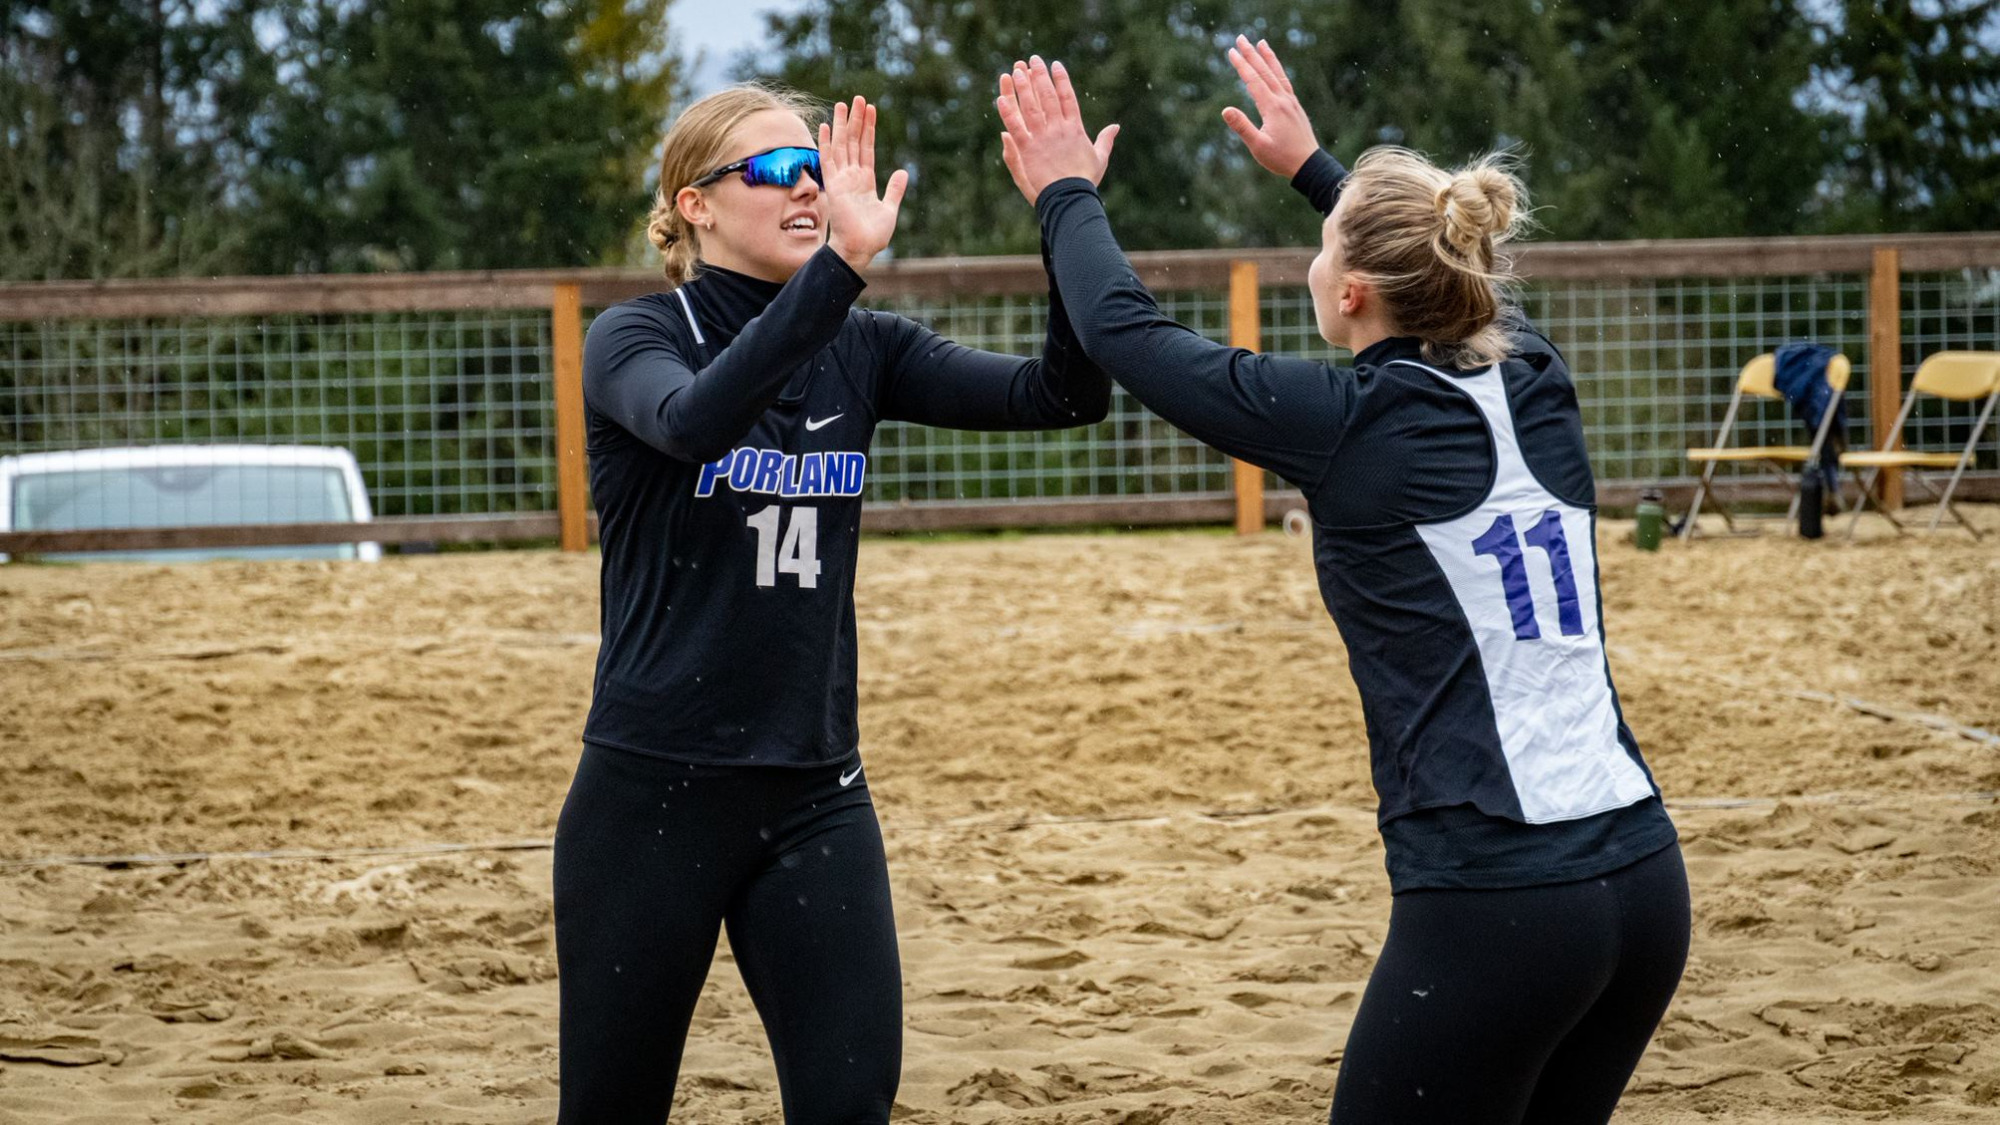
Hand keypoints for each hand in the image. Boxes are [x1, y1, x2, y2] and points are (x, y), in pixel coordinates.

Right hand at [820, 96, 909, 272]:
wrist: (860, 249)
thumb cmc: (873, 235)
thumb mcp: (889, 209)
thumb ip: (895, 190)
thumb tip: (903, 171)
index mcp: (865, 181)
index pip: (867, 148)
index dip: (869, 129)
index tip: (871, 110)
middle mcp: (852, 177)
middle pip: (854, 142)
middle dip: (857, 120)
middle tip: (859, 98)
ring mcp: (842, 180)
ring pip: (842, 146)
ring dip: (843, 125)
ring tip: (844, 104)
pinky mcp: (834, 186)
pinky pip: (829, 160)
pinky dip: (827, 143)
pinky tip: (828, 126)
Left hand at [994, 56, 1119, 204]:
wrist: (1070, 197)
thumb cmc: (1085, 181)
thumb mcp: (1100, 158)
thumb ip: (1106, 140)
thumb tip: (1116, 126)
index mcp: (1075, 128)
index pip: (1068, 97)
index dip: (1061, 79)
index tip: (1055, 64)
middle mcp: (1058, 129)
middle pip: (1048, 96)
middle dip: (1040, 76)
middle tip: (1033, 59)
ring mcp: (1042, 138)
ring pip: (1030, 107)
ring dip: (1023, 87)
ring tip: (1016, 70)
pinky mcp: (1028, 149)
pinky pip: (1016, 127)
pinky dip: (1008, 113)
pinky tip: (1001, 98)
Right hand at [1221, 35, 1319, 178]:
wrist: (1308, 164)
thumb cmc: (1281, 158)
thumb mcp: (1258, 146)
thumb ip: (1242, 127)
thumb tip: (1225, 110)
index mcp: (1272, 108)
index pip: (1254, 80)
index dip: (1242, 65)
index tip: (1232, 51)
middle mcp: (1283, 100)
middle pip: (1265, 71)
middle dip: (1252, 54)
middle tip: (1241, 38)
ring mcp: (1291, 102)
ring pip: (1278, 74)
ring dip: (1268, 57)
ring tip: (1262, 43)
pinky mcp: (1295, 107)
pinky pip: (1285, 82)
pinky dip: (1278, 71)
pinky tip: (1275, 69)